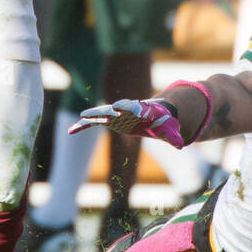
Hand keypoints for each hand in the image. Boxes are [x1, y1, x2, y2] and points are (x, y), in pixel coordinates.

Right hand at [67, 99, 186, 147]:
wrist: (153, 115)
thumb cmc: (161, 122)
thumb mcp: (168, 130)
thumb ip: (173, 137)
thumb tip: (181, 145)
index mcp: (140, 110)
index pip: (133, 106)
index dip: (127, 106)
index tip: (120, 107)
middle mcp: (125, 110)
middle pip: (113, 108)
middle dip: (106, 110)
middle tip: (94, 112)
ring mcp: (115, 114)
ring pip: (100, 114)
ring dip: (91, 116)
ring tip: (80, 118)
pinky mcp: (109, 121)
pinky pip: (94, 123)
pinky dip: (83, 125)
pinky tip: (71, 130)